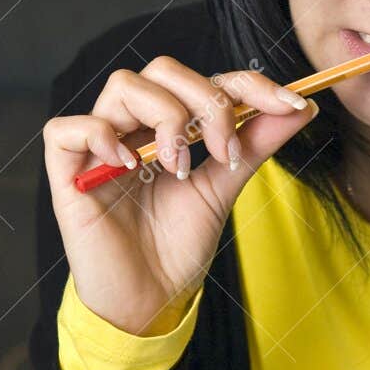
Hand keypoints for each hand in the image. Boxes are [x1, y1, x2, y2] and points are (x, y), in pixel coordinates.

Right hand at [42, 57, 318, 335]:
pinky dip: (100, 134)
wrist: (150, 299)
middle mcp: (135, 126)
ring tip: (177, 167)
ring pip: (124, 85)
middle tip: (224, 152)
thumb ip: (255, 144)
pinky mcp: (68, 173)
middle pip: (163, 70)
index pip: (206, 79)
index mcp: (171, 125)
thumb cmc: (178, 247)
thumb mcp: (225, 188)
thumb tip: (302, 107)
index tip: (291, 105)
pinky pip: (67, 128)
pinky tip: (128, 164)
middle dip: (206, 102)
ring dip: (165, 118)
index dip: (248, 84)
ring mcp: (100, 145)